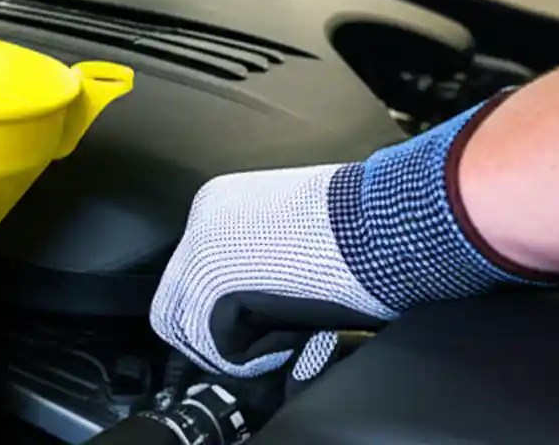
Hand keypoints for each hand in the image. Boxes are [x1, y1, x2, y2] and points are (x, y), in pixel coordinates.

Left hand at [149, 94, 545, 375]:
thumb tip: (250, 294)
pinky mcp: (213, 282)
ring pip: (190, 328)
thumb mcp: (293, 230)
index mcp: (216, 201)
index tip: (256, 325)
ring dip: (234, 345)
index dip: (219, 312)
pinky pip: (216, 344)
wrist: (380, 223)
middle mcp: (198, 220)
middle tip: (261, 346)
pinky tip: (287, 336)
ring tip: (280, 338)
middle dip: (215, 333)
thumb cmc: (357, 226)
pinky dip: (249, 356)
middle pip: (177, 302)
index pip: (189, 273)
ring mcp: (199, 249)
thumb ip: (259, 253)